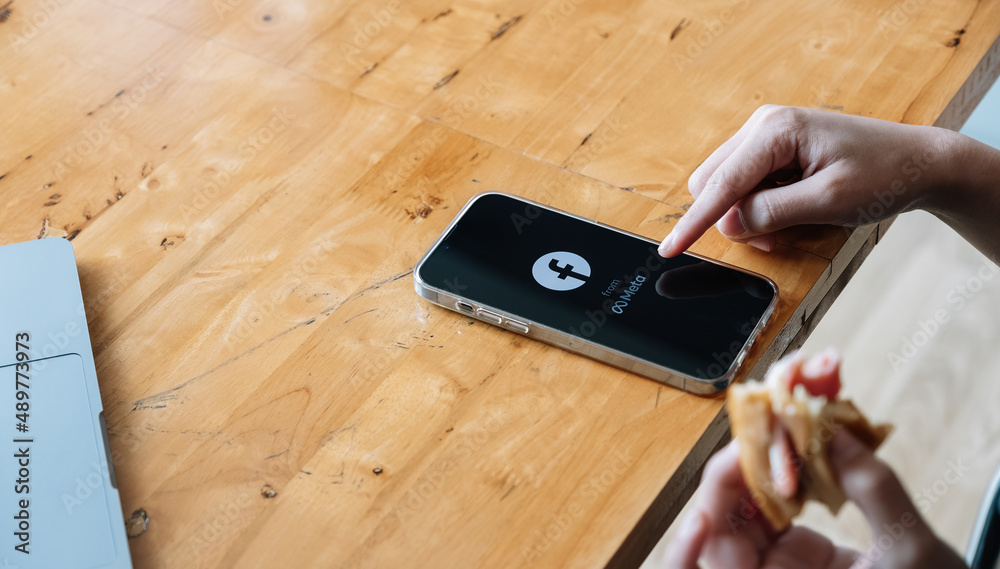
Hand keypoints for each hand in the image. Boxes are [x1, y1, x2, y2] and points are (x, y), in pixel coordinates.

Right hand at [657, 105, 962, 255]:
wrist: (918, 161)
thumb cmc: (883, 175)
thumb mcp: (829, 202)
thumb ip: (772, 213)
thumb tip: (727, 224)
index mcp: (776, 131)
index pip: (721, 184)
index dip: (694, 222)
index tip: (670, 249)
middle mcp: (763, 126)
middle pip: (712, 182)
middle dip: (731, 219)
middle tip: (772, 240)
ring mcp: (767, 134)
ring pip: (725, 185)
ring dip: (745, 216)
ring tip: (786, 229)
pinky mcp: (774, 148)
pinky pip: (744, 184)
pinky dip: (757, 208)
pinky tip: (788, 213)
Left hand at [663, 431, 966, 568]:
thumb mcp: (909, 550)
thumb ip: (872, 488)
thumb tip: (832, 431)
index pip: (717, 547)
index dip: (716, 494)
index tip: (742, 449)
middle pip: (724, 519)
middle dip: (740, 465)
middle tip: (765, 423)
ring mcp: (780, 566)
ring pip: (745, 508)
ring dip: (759, 463)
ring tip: (781, 425)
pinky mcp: (797, 554)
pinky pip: (773, 507)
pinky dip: (782, 473)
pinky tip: (798, 447)